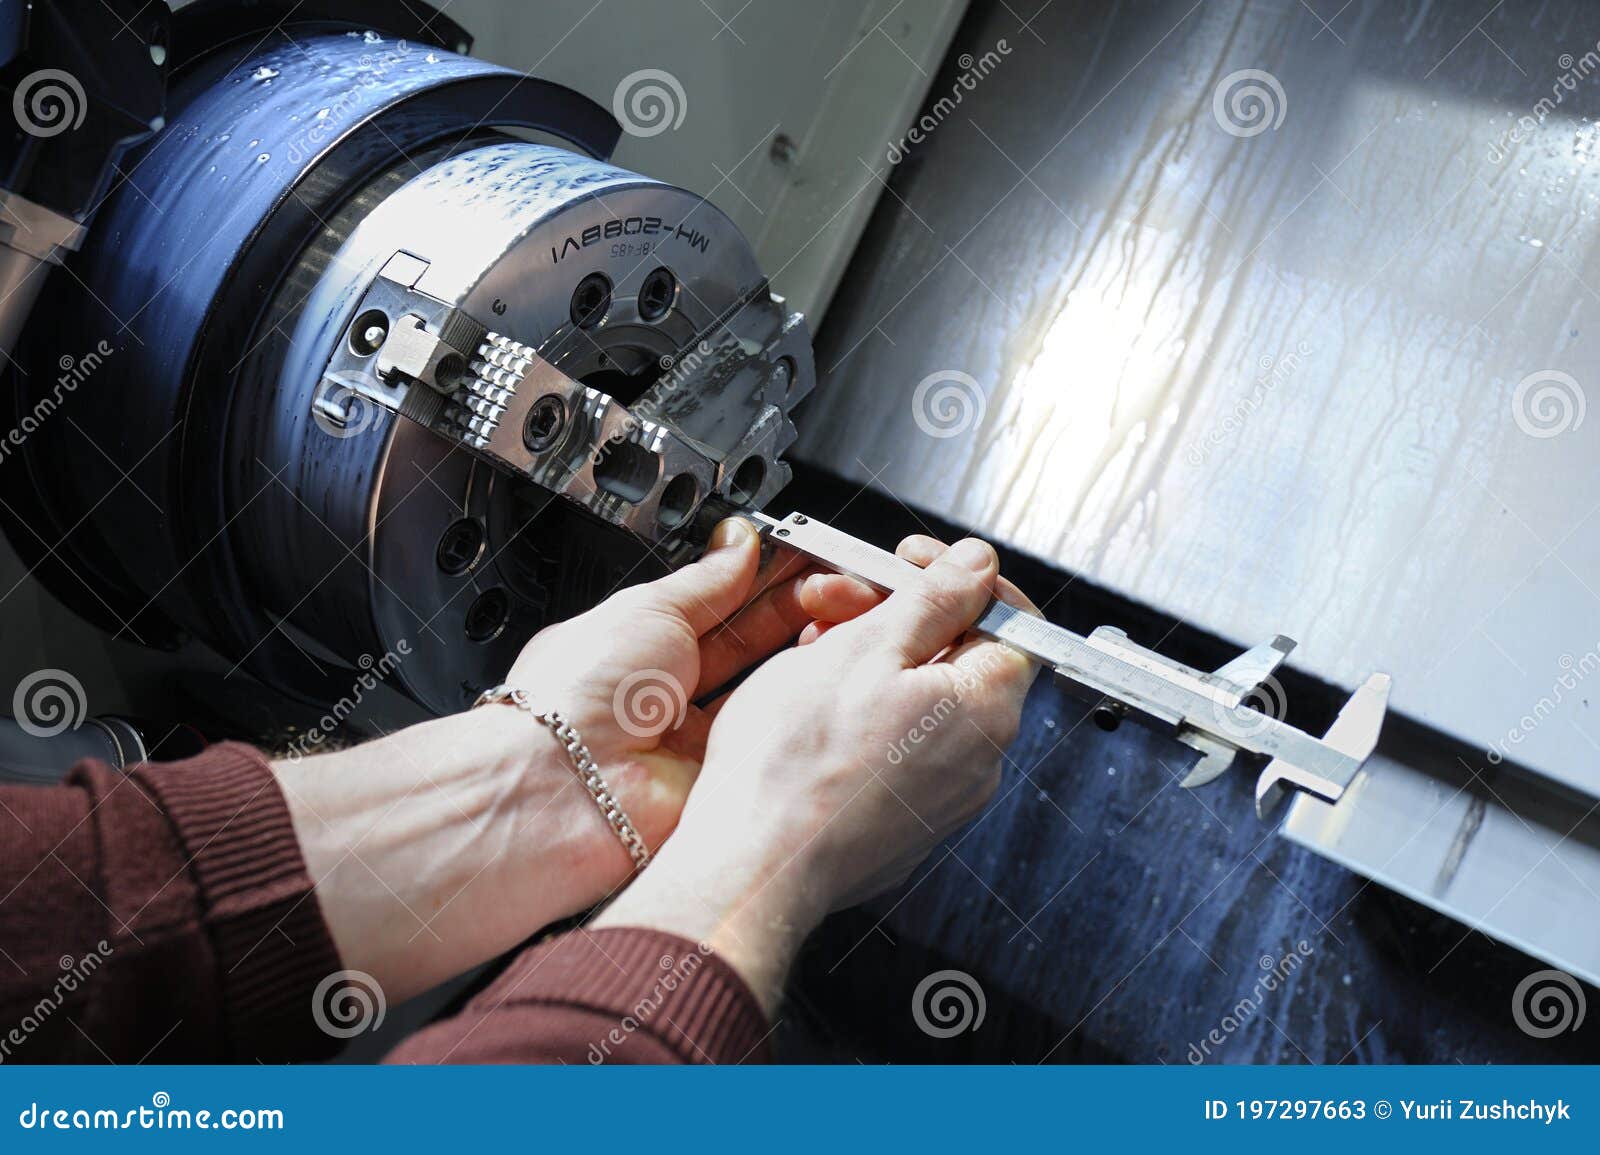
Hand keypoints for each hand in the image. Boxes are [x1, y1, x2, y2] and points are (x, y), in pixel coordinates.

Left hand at [273, 518, 868, 1000]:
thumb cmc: (572, 698)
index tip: (802, 556)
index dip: (762, 577)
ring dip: (806, 647)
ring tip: (843, 611)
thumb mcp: (649, 607)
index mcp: (640, 643)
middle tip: (837, 580)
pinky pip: (771, 732)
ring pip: (768, 684)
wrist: (563, 787)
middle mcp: (670, 692)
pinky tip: (829, 665)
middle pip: (750, 641)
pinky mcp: (722, 780)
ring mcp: (698, 739)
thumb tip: (738, 543)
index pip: (719, 602)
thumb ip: (707, 579)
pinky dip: (802, 698)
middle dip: (796, 607)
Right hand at [595, 534, 1040, 1011]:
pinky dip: (862, 714)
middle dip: (896, 617)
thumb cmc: (795, 766)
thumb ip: (935, 598)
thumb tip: (978, 564)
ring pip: (919, 701)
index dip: (960, 579)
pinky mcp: (901, 824)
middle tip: (836, 605)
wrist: (751, 867)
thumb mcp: (865, 647)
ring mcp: (941, 799)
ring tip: (810, 654)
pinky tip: (811, 707)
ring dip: (870, 662)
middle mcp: (979, 761)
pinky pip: (897, 747)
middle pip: (956, 657)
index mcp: (985, 709)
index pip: (1010, 620)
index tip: (910, 563)